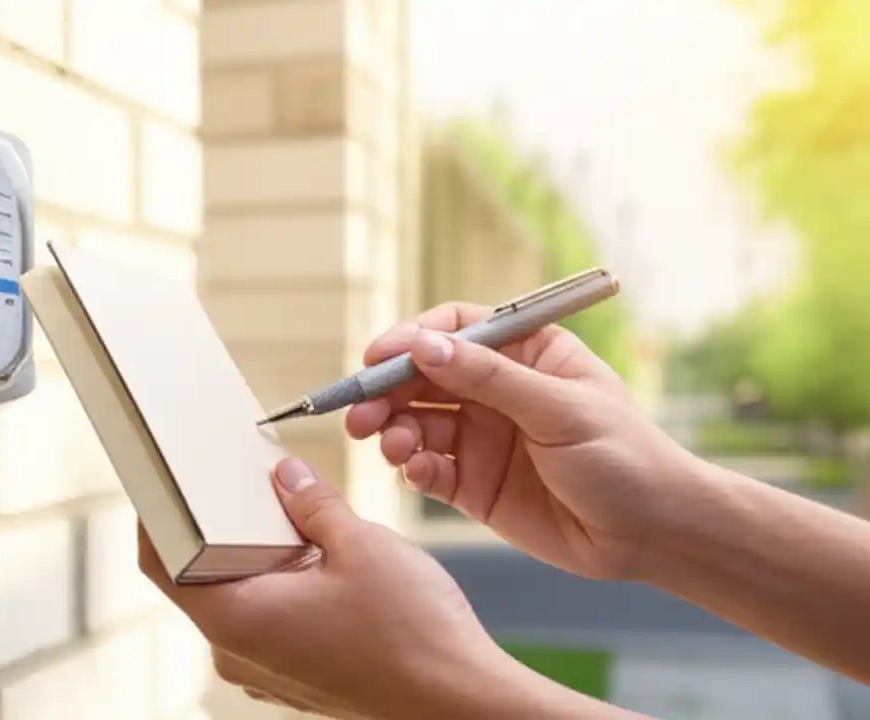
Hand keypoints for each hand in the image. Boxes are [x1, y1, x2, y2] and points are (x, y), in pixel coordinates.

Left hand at [139, 459, 624, 719]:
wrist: (461, 703)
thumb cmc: (413, 634)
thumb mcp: (361, 545)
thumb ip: (314, 504)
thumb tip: (286, 476)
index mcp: (236, 619)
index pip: (159, 563)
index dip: (153, 516)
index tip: (160, 479)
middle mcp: (237, 653)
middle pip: (197, 578)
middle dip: (211, 526)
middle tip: (231, 479)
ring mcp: (265, 670)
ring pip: (236, 598)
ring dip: (251, 555)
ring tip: (281, 510)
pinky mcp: (294, 677)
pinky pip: (266, 620)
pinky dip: (276, 584)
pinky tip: (312, 555)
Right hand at [348, 302, 695, 580]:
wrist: (652, 535)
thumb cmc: (625, 457)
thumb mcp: (559, 408)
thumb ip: (488, 378)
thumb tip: (423, 346)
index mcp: (526, 354)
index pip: (456, 329)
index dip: (412, 339)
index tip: (379, 358)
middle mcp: (497, 392)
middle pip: (423, 377)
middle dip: (387, 391)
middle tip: (360, 412)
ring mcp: (483, 437)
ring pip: (418, 423)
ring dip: (394, 431)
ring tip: (392, 447)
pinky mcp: (474, 484)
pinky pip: (428, 467)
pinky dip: (412, 468)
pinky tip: (416, 473)